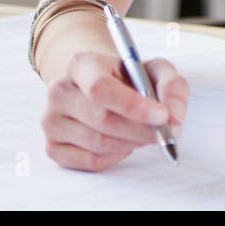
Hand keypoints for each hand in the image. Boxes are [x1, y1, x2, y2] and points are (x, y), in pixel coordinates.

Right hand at [40, 52, 187, 171]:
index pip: (100, 88)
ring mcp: (52, 120)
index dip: (133, 106)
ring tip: (143, 133)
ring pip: (99, 144)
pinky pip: (91, 161)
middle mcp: (59, 90)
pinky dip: (115, 156)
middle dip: (141, 130)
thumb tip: (173, 117)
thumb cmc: (127, 79)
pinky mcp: (53, 146)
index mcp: (80, 64)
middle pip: (103, 120)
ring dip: (131, 143)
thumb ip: (171, 87)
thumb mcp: (153, 70)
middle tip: (166, 132)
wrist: (98, 87)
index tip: (162, 116)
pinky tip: (123, 142)